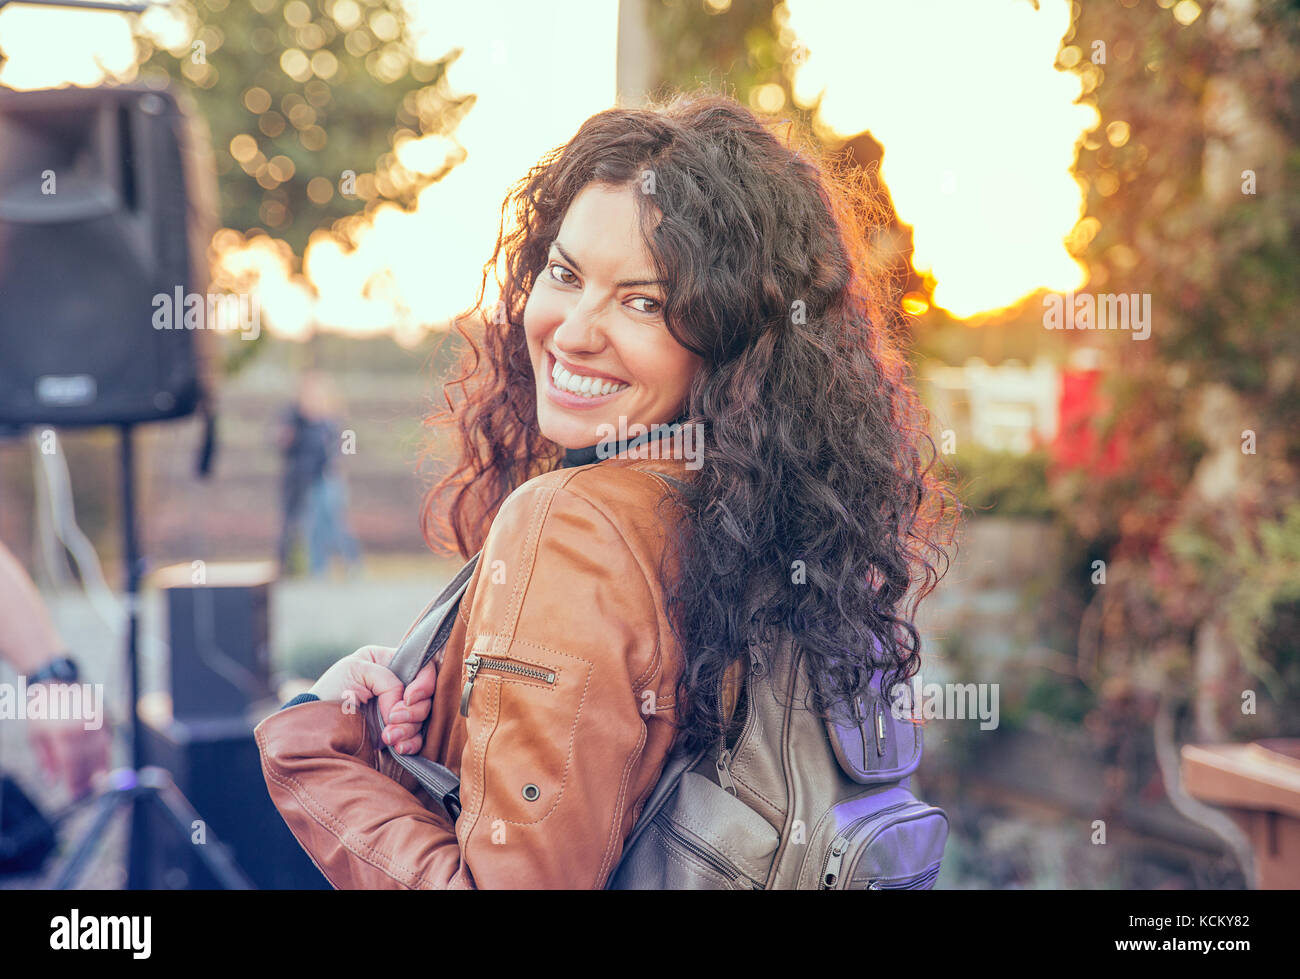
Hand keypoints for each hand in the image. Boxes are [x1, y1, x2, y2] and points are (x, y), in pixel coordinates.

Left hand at [29, 711, 111, 798]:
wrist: (57, 682)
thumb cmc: (42, 711)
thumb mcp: (36, 737)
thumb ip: (46, 761)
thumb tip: (54, 782)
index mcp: (63, 733)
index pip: (72, 765)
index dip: (75, 782)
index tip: (75, 795)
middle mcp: (83, 726)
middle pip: (89, 760)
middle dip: (88, 778)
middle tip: (87, 792)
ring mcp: (97, 719)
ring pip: (103, 751)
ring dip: (101, 768)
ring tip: (98, 781)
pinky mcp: (107, 715)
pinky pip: (109, 739)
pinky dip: (106, 752)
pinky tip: (101, 762)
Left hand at [308, 645, 436, 754]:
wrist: (315, 727)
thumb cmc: (330, 691)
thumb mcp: (356, 669)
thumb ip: (387, 680)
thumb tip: (402, 704)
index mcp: (389, 663)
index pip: (424, 669)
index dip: (423, 685)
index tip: (407, 699)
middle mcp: (397, 686)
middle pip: (426, 697)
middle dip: (412, 712)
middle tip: (392, 719)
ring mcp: (396, 710)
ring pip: (422, 719)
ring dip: (408, 729)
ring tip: (387, 737)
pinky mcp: (394, 733)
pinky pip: (416, 739)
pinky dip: (411, 744)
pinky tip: (399, 747)